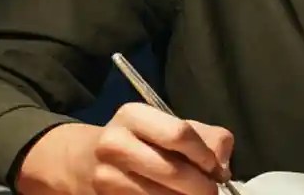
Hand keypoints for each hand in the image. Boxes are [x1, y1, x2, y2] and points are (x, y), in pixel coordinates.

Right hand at [17, 103, 234, 194]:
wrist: (82, 161)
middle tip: (212, 192)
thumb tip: (222, 166)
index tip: (216, 169)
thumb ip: (205, 137)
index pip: (179, 134)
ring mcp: (105, 178)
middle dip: (202, 187)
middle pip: (172, 170)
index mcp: (132, 115)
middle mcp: (114, 144)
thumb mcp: (167, 126)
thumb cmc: (138, 141)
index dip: (205, 156)